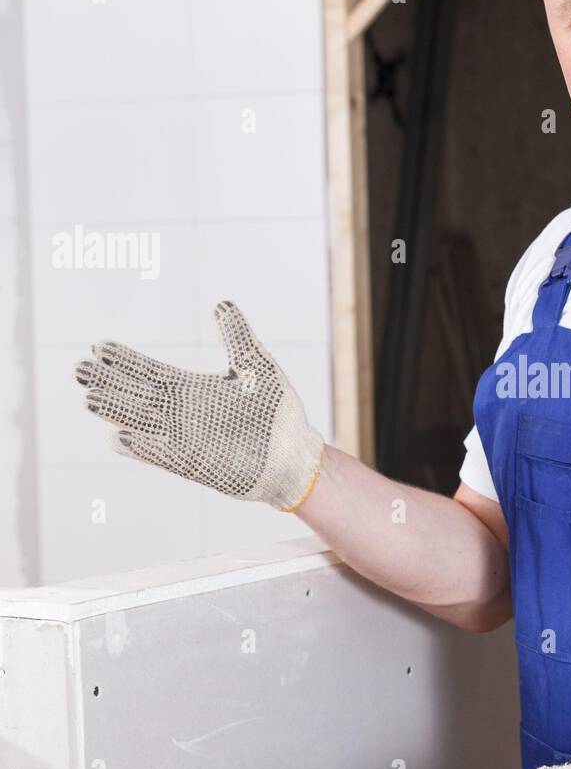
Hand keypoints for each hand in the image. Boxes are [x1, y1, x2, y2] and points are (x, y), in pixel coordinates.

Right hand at [74, 300, 323, 511]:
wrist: (295, 455)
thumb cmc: (277, 412)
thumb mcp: (257, 366)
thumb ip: (237, 337)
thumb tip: (222, 303)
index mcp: (191, 389)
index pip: (148, 371)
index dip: (124, 360)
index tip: (98, 345)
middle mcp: (181, 413)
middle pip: (134, 394)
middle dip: (107, 381)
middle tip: (77, 367)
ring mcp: (184, 439)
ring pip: (140, 422)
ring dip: (116, 411)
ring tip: (89, 398)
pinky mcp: (194, 464)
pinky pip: (162, 455)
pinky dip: (142, 447)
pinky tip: (119, 437)